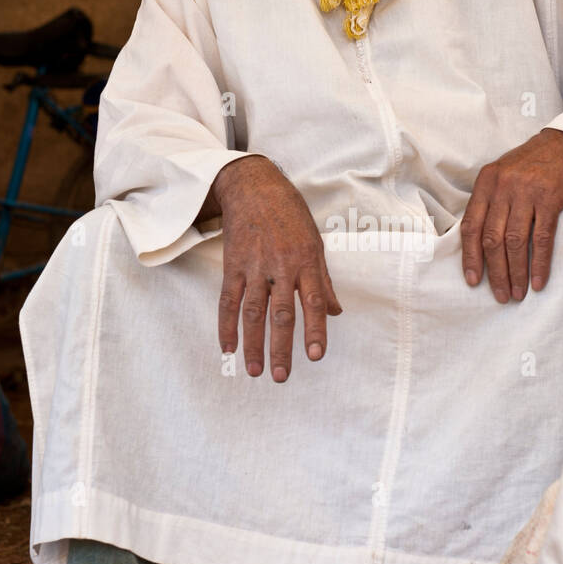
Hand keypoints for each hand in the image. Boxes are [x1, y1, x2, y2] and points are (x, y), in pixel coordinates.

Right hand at [210, 156, 341, 380]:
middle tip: (281, 376)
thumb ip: (324, 281)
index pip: (313, 302)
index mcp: (306, 261)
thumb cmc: (290, 215)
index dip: (315, 330)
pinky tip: (228, 348)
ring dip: (253, 344)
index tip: (315, 355)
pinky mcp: (232, 266)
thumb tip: (336, 312)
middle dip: (281, 348)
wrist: (254, 187)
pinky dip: (226, 326)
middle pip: (281, 314)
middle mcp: (280, 266)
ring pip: (253, 312)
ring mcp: (254, 267)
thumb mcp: (315, 242)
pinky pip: (228, 301)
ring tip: (254, 370)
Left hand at [460, 129, 562, 300]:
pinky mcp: (551, 198)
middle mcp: (503, 186)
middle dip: (494, 272)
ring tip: (518, 293)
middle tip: (500, 295)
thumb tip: (479, 241)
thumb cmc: (536, 162)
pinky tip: (539, 281)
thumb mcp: (505, 174)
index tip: (472, 281)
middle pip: (492, 238)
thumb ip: (491, 201)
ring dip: (515, 272)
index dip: (470, 257)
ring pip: (515, 242)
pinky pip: (542, 238)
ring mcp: (527, 191)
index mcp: (487, 181)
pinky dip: (539, 263)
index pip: (471, 225)